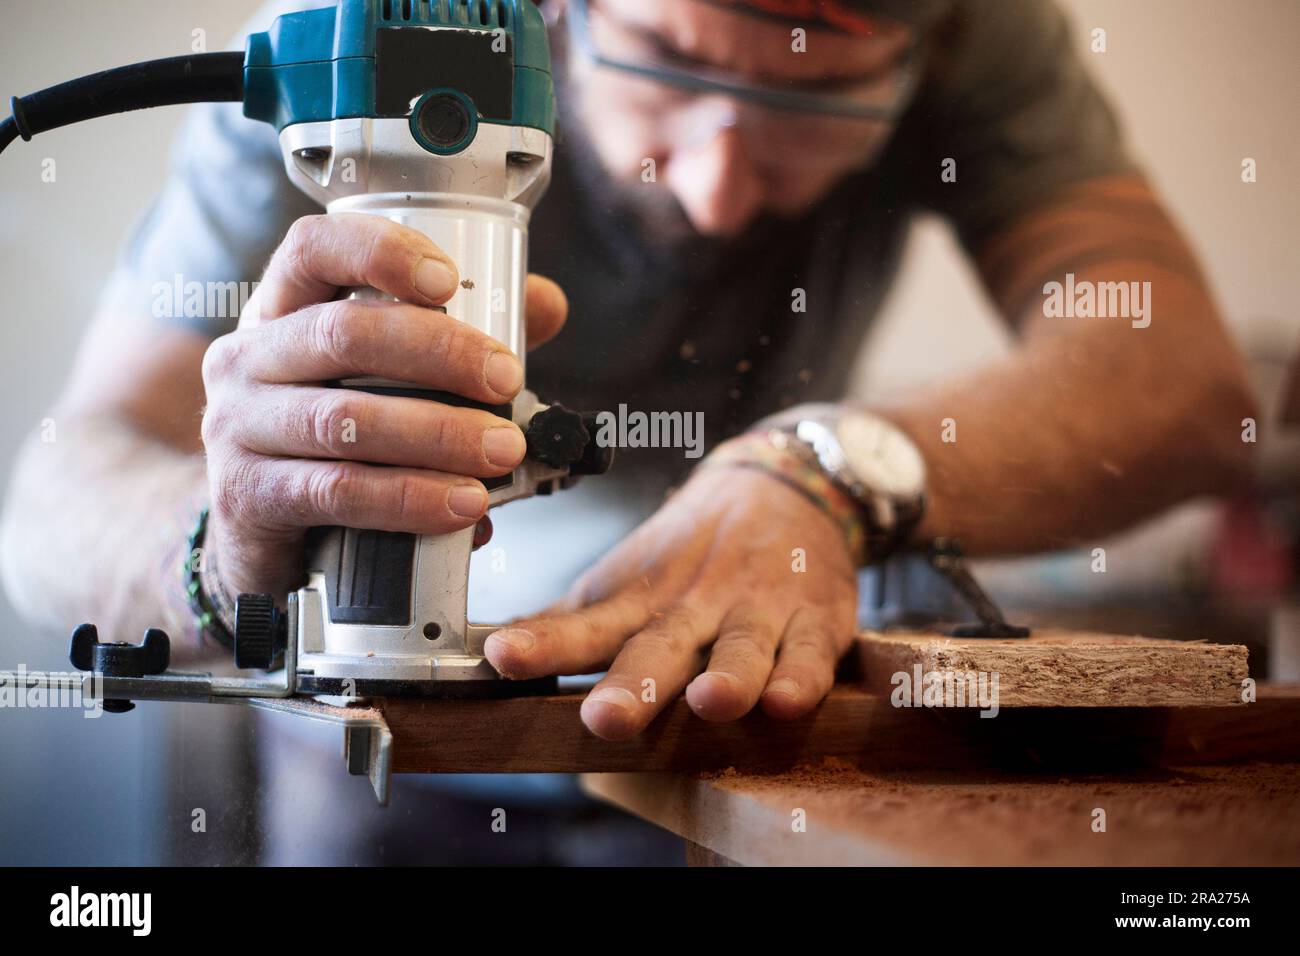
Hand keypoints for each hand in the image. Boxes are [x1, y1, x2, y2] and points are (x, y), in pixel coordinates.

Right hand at [199, 213, 566, 598]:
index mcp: (284, 310)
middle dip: (440, 354)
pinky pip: (338, 491)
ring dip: (438, 434)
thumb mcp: (383, 377)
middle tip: (505, 381)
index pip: (315, 250)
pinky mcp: (248, 496)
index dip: (381, 252)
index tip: (447, 279)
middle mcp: (249, 358)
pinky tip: (461, 506)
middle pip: (343, 333)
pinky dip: (409, 499)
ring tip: (500, 451)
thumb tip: (543, 304)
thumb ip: (465, 334)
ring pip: (345, 420)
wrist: (261, 530)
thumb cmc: (334, 436)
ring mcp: (237, 427)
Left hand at [484, 465, 859, 738]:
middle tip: (606, 716)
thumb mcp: (625, 582)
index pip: (582, 627)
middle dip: (634, 685)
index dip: (542, 645)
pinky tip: (786, 700)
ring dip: (728, 676)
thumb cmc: (688, 555)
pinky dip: (801, 677)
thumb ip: (567, 624)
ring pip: (741, 649)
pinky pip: (811, 653)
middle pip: (660, 648)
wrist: (782, 487)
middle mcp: (692, 608)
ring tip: (710, 702)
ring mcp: (755, 612)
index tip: (503, 657)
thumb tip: (486, 655)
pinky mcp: (813, 620)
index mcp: (638, 602)